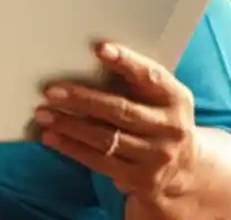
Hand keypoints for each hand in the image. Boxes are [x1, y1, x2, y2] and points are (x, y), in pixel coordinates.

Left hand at [34, 43, 200, 211]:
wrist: (187, 170)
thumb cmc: (159, 121)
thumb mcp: (160, 99)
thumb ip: (134, 81)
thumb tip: (90, 58)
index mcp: (176, 99)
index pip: (151, 76)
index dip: (127, 62)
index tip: (101, 49)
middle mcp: (171, 128)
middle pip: (120, 110)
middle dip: (82, 100)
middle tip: (51, 91)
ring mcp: (157, 157)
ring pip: (105, 138)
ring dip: (69, 126)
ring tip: (43, 114)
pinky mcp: (142, 180)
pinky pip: (99, 161)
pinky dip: (71, 148)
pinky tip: (51, 138)